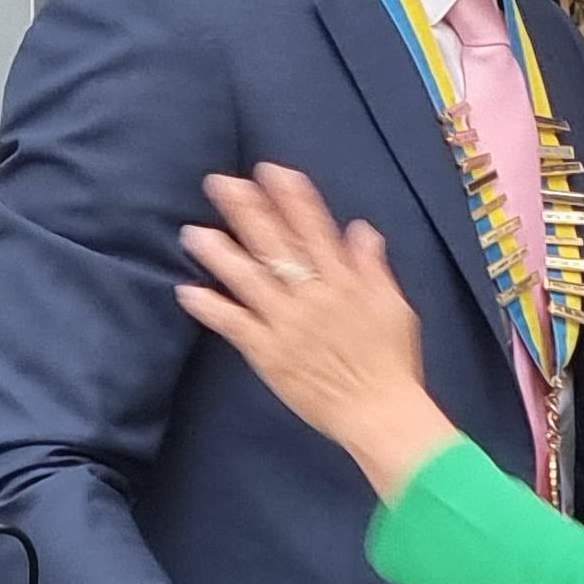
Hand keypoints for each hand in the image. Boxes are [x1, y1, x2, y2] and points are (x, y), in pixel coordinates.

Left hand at [179, 165, 450, 491]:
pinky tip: (188, 291)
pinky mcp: (270, 354)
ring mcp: (289, 324)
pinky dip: (212, 308)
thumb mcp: (395, 307)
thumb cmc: (393, 363)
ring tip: (193, 232)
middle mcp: (315, 295)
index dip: (292, 198)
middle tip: (219, 183)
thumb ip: (374, 267)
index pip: (316, 230)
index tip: (271, 171)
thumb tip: (360, 229)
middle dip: (248, 211)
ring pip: (250, 279)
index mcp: (346, 282)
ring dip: (220, 253)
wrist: (381, 412)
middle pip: (277, 244)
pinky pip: (236, 326)